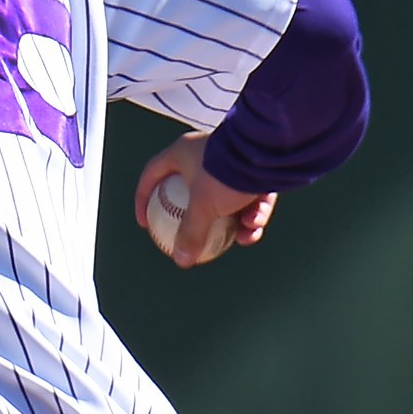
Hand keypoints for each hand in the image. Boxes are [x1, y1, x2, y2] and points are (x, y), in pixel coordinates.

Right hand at [133, 131, 278, 267]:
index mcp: (181, 153)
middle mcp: (204, 153)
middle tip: (196, 235)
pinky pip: (248, 194)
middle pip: (192, 191)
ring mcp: (231, 159)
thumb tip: (181, 260)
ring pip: (226, 197)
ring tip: (242, 234)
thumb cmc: (225, 173)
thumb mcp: (202, 206)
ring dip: (235, 220)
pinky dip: (252, 211)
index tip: (146, 223)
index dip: (143, 199)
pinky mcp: (255, 167)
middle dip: (199, 218)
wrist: (268, 154)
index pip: (152, 175)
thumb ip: (190, 233)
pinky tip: (255, 224)